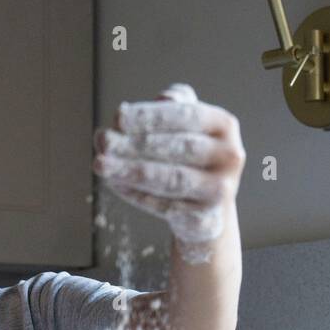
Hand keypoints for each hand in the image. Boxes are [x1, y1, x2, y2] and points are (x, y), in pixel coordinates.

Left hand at [92, 84, 244, 249]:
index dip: (151, 116)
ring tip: (100, 164)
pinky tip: (114, 184)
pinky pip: (166, 207)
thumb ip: (161, 110)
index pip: (186, 115)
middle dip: (137, 144)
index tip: (117, 117)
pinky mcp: (205, 219)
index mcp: (224, 125)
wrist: (207, 212)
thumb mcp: (180, 127)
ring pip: (172, 179)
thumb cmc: (187, 160)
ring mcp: (221, 190)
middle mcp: (230, 156)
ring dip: (131, 171)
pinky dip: (137, 195)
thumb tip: (124, 113)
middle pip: (180, 148)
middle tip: (103, 142)